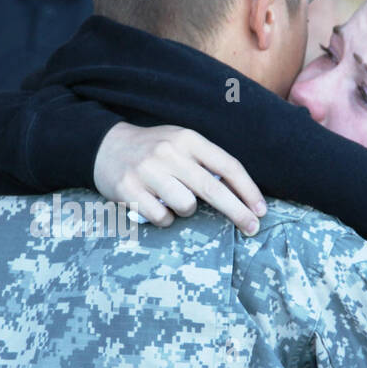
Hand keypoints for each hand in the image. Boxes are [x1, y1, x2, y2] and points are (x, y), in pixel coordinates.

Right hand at [92, 123, 267, 234]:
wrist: (105, 145)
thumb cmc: (154, 150)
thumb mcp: (181, 144)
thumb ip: (207, 163)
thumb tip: (240, 195)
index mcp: (188, 139)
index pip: (228, 166)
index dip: (249, 191)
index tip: (261, 210)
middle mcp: (169, 153)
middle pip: (214, 189)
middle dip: (238, 212)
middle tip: (252, 228)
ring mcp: (147, 171)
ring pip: (186, 206)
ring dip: (186, 211)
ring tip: (173, 200)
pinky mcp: (128, 190)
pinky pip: (160, 217)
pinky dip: (163, 219)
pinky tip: (154, 206)